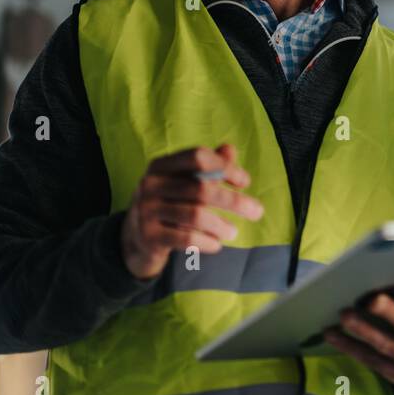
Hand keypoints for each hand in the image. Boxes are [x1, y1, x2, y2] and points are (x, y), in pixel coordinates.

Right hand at [120, 143, 264, 280]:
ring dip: (221, 225)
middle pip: (201, 189)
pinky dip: (207, 242)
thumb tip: (230, 149)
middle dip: (234, 201)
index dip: (225, 167)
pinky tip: (216, 245)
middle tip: (257, 212)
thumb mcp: (185, 182)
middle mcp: (150, 184)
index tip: (245, 182)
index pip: (198, 157)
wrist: (136, 238)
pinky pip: (186, 238)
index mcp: (161, 165)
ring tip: (233, 232)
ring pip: (195, 215)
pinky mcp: (148, 236)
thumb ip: (209, 166)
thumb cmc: (170, 204)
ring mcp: (146, 211)